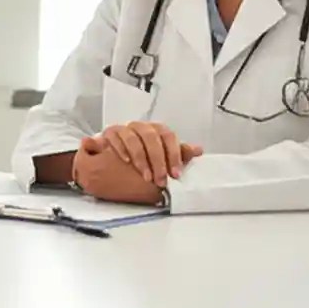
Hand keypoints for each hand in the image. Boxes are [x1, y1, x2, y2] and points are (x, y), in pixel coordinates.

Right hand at [73, 135, 202, 204]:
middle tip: (160, 180)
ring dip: (141, 158)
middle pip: (151, 137)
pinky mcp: (110, 133)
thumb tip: (198, 150)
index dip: (173, 154)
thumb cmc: (141, 157)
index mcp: (156, 130)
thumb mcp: (161, 157)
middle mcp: (141, 127)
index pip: (168, 136)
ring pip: (133, 137)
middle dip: (157, 160)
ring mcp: (125, 129)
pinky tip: (126, 162)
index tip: (175, 174)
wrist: (112, 160)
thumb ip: (178, 153)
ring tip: (145, 176)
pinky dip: (121, 149)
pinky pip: (115, 137)